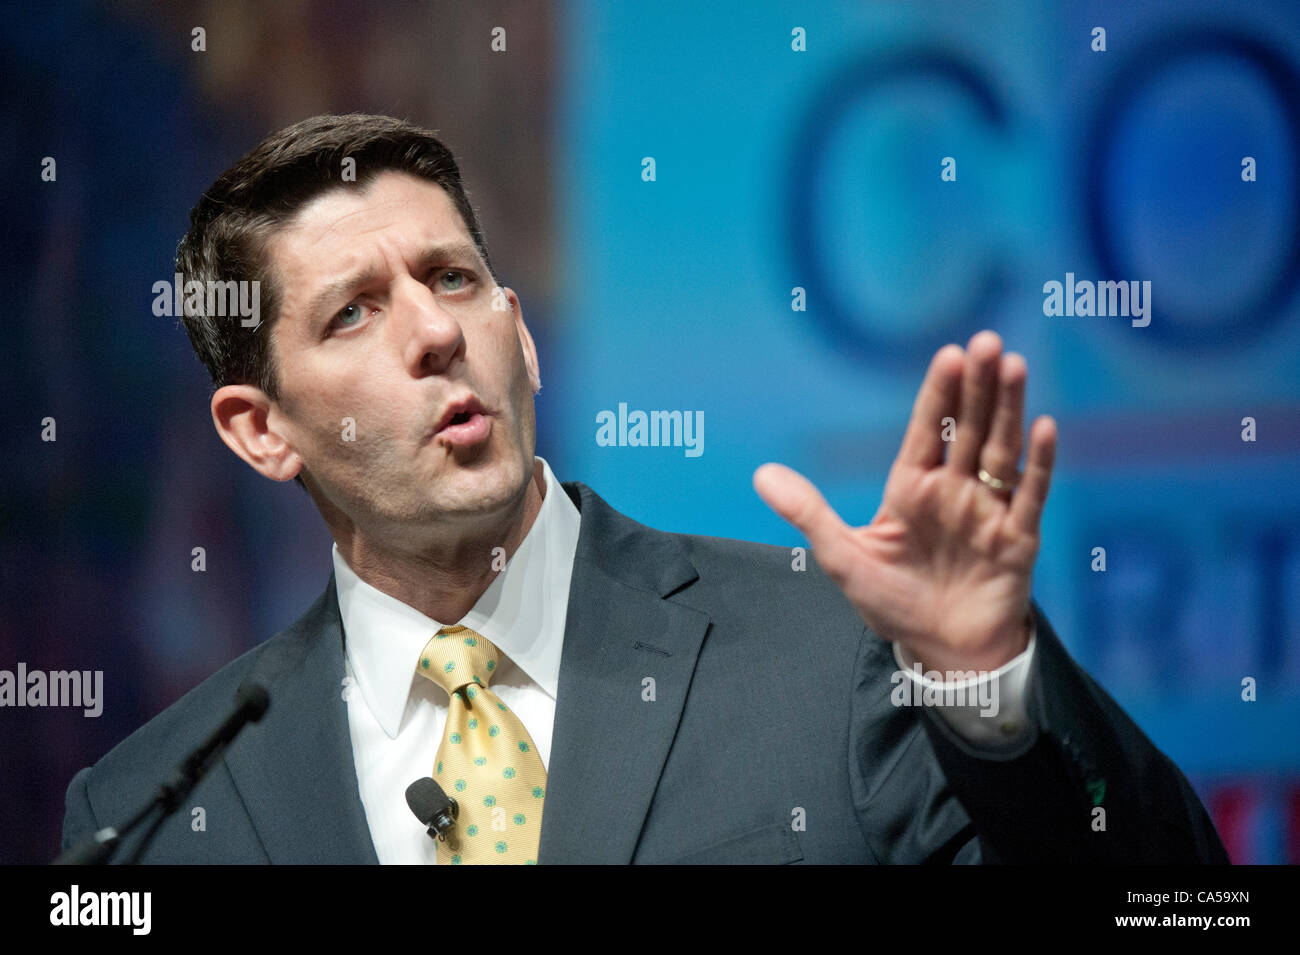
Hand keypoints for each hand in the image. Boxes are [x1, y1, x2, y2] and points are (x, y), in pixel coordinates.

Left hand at [754, 331, 1055, 673]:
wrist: (943, 653)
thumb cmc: (892, 604)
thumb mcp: (843, 557)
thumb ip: (808, 512)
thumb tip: (759, 474)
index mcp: (911, 490)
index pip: (927, 430)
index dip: (938, 394)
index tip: (948, 354)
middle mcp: (953, 492)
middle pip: (968, 429)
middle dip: (978, 386)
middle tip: (987, 341)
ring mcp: (988, 512)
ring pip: (1002, 451)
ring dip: (1009, 409)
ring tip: (1015, 366)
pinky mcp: (1017, 539)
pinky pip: (1031, 496)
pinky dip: (1040, 464)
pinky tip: (1045, 427)